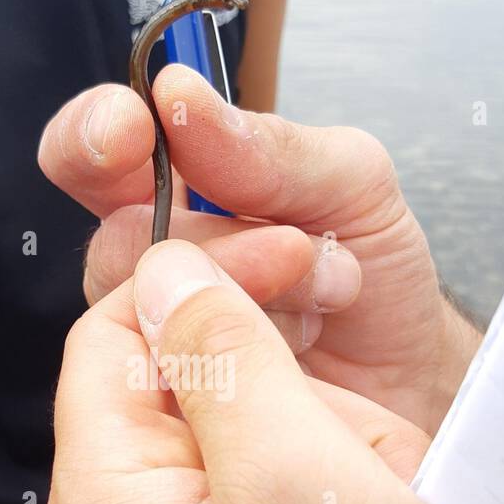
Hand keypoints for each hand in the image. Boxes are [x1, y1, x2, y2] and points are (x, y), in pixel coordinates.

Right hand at [39, 66, 480, 437]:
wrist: (411, 382)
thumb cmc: (374, 275)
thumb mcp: (350, 185)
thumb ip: (271, 145)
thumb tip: (180, 97)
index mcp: (174, 187)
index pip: (92, 148)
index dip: (93, 134)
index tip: (129, 132)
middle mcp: (151, 262)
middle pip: (117, 244)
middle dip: (218, 245)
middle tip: (295, 247)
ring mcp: (159, 338)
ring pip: (155, 314)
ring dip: (257, 299)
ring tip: (331, 294)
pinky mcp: (180, 406)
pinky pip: (186, 379)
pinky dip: (259, 360)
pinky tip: (309, 347)